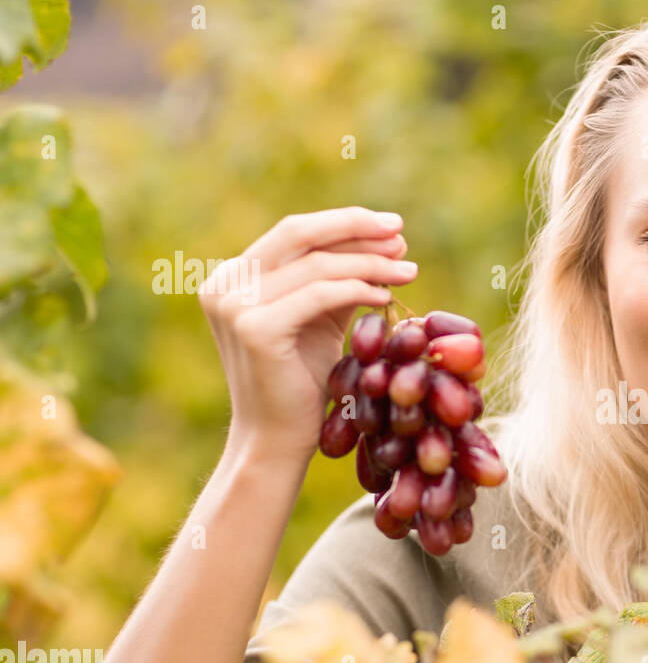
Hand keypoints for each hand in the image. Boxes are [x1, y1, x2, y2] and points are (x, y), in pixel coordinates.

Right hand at [198, 206, 417, 465]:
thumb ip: (339, 279)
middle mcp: (224, 284)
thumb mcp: (321, 319)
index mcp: (233, 276)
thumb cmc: (302, 381)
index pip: (295, 232)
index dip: (345, 223)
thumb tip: (388, 239)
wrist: (278, 439)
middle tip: (401, 234)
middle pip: (301, 234)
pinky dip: (359, 289)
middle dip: (357, 229)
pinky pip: (320, 295)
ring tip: (408, 270)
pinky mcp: (255, 328)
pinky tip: (388, 297)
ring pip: (317, 266)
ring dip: (370, 264)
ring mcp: (234, 304)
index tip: (391, 226)